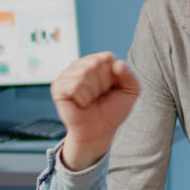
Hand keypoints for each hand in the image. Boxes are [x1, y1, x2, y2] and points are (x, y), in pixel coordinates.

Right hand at [52, 52, 142, 169]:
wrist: (99, 132)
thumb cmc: (112, 111)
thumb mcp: (130, 92)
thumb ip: (131, 75)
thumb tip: (118, 63)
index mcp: (96, 61)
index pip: (107, 57)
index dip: (113, 76)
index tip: (110, 89)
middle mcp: (80, 65)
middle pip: (96, 63)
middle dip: (103, 84)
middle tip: (99, 96)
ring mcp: (67, 75)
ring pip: (85, 73)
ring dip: (92, 92)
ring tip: (90, 101)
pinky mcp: (58, 87)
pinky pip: (74, 86)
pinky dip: (83, 98)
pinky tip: (81, 104)